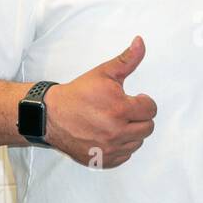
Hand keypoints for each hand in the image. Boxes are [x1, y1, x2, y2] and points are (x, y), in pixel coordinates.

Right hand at [43, 36, 156, 167]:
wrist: (52, 116)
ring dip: (131, 132)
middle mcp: (117, 132)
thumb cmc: (79, 94)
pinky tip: (108, 135)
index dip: (142, 102)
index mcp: (120, 109)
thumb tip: (141, 41)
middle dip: (139, 117)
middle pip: (148, 127)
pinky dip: (120, 146)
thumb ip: (127, 59)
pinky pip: (125, 155)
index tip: (132, 99)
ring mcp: (110, 149)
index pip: (151, 109)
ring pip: (137, 142)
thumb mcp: (104, 73)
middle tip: (123, 110)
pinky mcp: (104, 161)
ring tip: (115, 122)